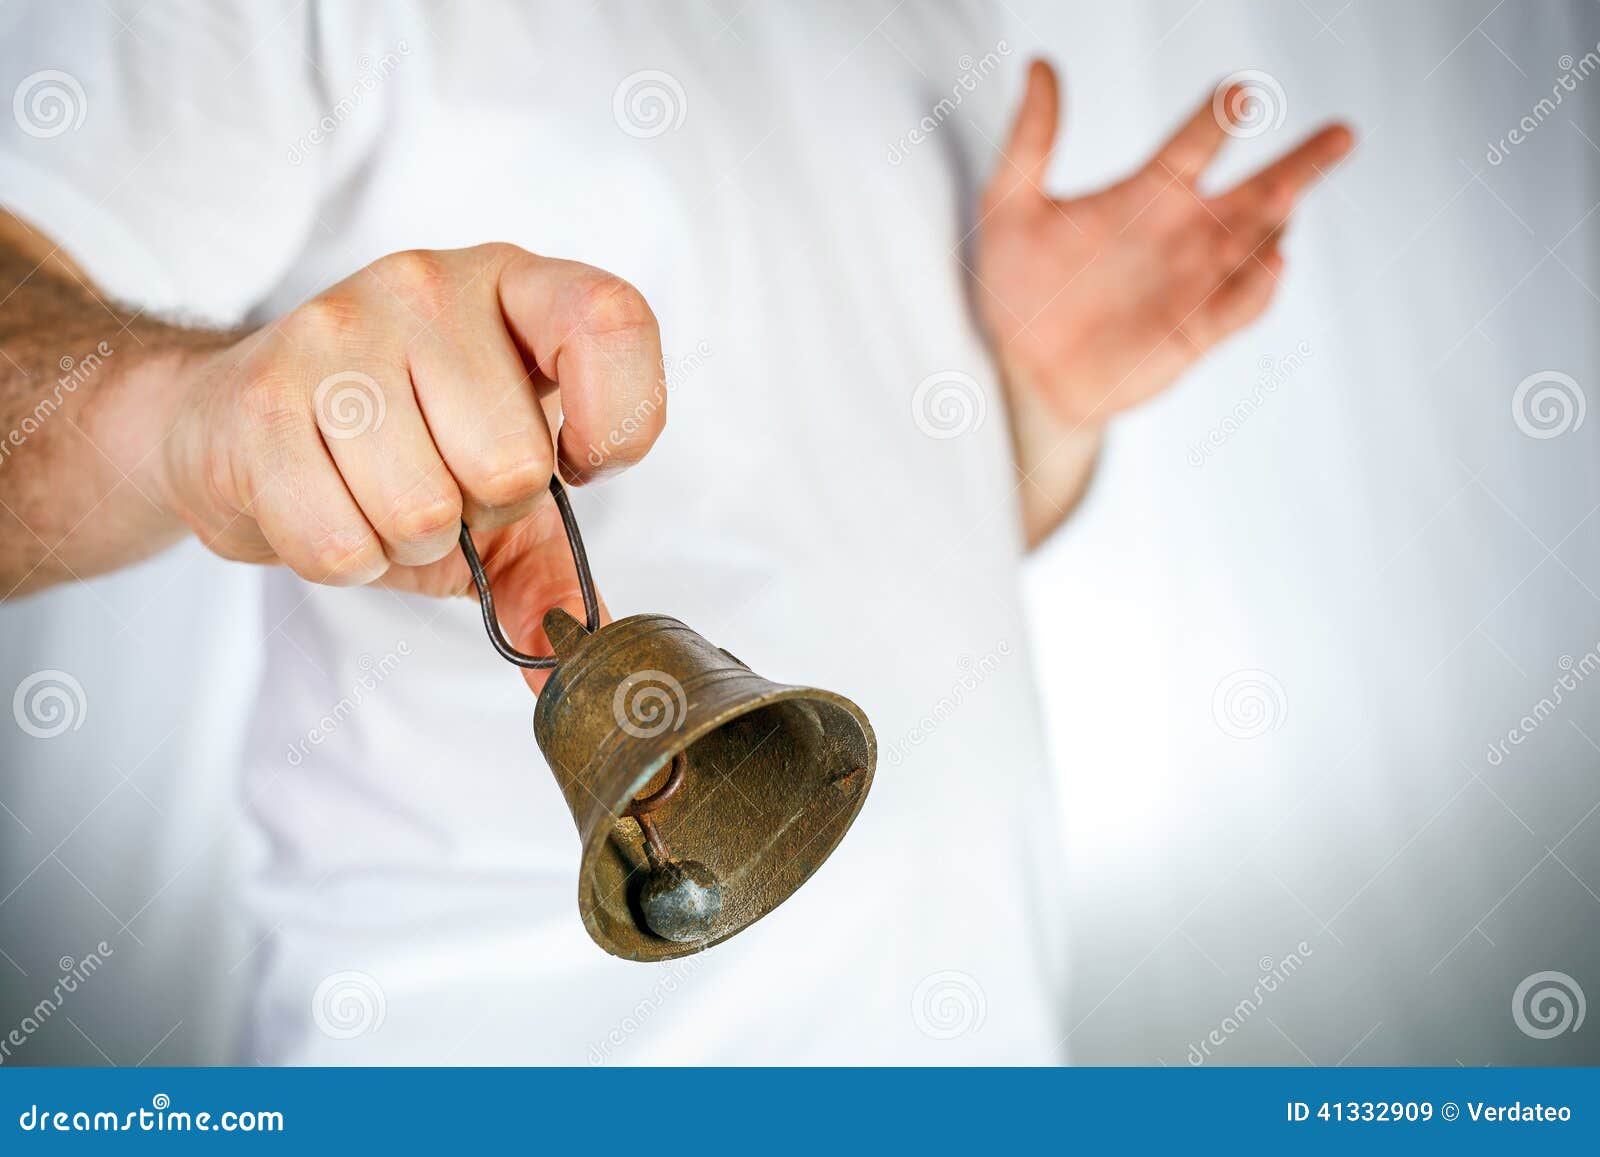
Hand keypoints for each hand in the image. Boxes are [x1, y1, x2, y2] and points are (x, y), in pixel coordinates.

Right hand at [156, 244, 663, 686]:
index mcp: (514, 287)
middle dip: (482, 513)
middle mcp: (430, 287)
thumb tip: (578, 655)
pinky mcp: (262, 395)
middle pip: (513, 464)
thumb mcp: (497, 495)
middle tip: (442, 483)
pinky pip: (340, 543)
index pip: (610, 320)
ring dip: (408, 542)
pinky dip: (346, 561)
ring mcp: (339, 330)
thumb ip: (555, 572)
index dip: (617, 419)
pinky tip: (327, 505)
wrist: (233, 424)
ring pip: (424, 512)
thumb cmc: (394, 449)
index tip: (580, 464)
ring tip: (377, 493)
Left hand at [977, 61, 1352, 426]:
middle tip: (1342, 132)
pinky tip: (1273, 260)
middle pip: (1258, 188)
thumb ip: (1030, 140)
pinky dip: (1259, 286)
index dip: (1217, 118)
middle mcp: (1186, 232)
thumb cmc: (1021, 287)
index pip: (1194, 143)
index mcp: (1149, 193)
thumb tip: (1036, 66)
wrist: (1023, 369)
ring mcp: (1198, 282)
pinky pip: (1239, 307)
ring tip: (1288, 191)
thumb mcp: (1009, 206)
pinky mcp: (1197, 331)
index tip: (1236, 93)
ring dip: (1277, 218)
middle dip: (1302, 161)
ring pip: (1257, 243)